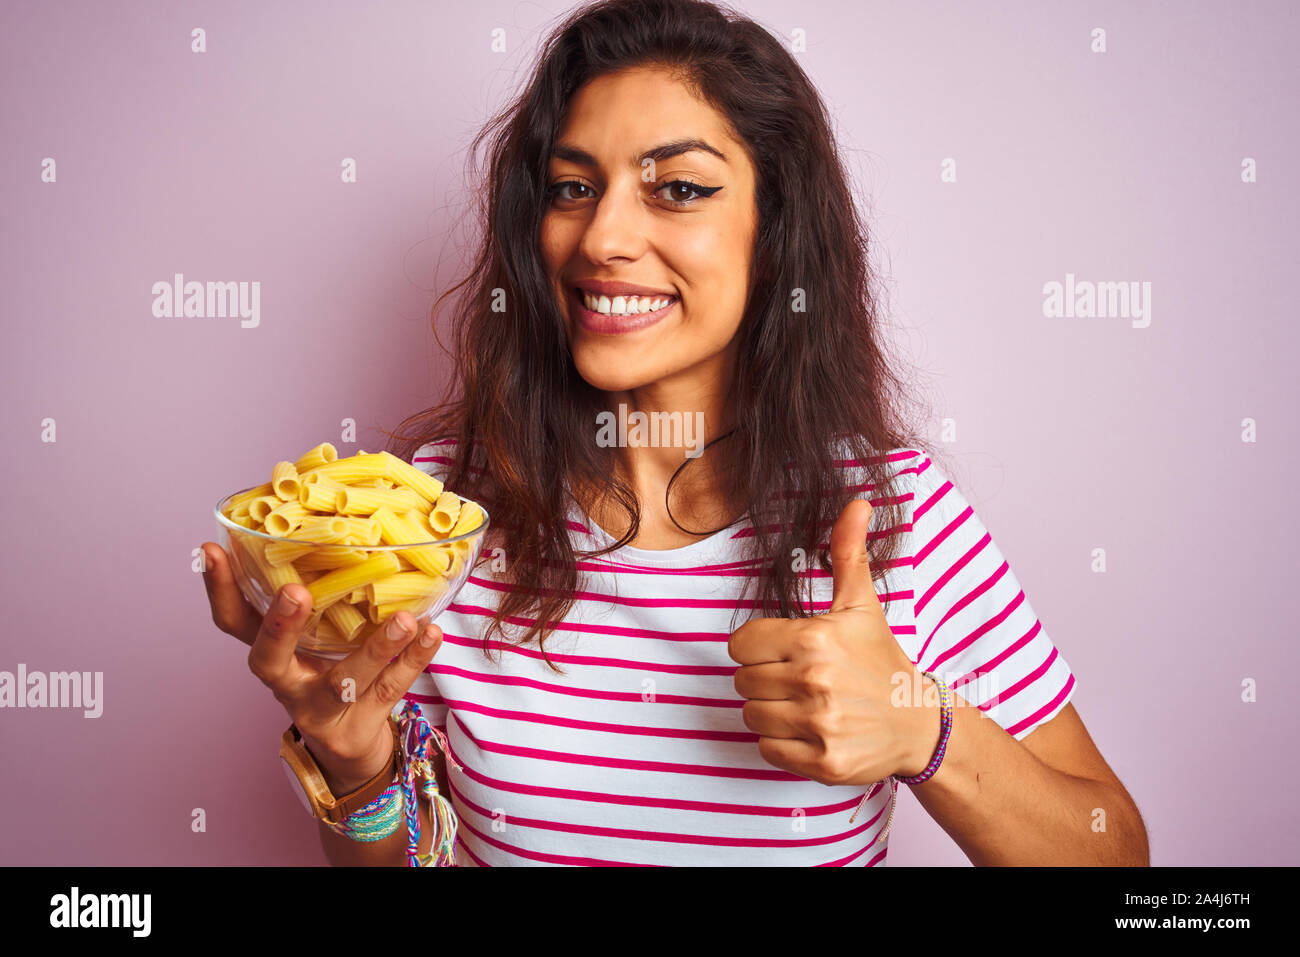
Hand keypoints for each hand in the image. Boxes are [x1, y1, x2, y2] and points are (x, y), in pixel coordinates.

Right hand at [199, 542, 443, 793]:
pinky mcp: (361, 724)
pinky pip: (391, 689)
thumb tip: (332, 524)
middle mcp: (288, 681)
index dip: (219, 589)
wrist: (349, 745)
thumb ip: (319, 595)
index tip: (211, 550)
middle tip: (295, 592)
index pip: (233, 621)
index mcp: (273, 651)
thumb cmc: (329, 672)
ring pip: (345, 682)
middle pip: (268, 660)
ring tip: (404, 619)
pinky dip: (414, 660)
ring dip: (376, 649)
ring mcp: (323, 708)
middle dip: (280, 627)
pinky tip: (432, 633)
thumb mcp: (313, 637)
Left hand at [727, 499, 938, 787]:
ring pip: (751, 715)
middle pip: (743, 681)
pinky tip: (809, 729)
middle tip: (799, 679)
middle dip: (765, 679)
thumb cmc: (881, 660)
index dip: (758, 648)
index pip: (741, 645)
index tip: (784, 651)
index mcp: (815, 639)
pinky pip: (767, 749)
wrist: (918, 723)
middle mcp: (814, 682)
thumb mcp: (862, 605)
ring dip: (771, 712)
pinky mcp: (822, 761)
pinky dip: (782, 743)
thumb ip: (848, 553)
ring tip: (805, 704)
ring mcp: (819, 724)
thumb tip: (858, 501)